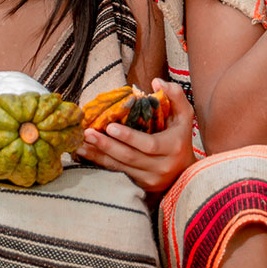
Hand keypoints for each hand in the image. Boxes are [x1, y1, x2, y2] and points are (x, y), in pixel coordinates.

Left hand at [76, 80, 196, 191]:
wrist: (186, 171)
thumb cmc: (181, 138)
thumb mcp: (184, 116)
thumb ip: (175, 95)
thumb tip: (157, 82)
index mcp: (172, 147)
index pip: (148, 144)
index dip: (128, 137)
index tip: (110, 126)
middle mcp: (162, 166)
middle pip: (129, 157)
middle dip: (106, 145)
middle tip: (87, 133)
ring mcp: (151, 179)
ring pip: (120, 167)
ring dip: (98, 156)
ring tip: (80, 145)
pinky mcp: (141, 186)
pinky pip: (118, 174)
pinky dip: (101, 164)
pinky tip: (88, 155)